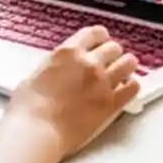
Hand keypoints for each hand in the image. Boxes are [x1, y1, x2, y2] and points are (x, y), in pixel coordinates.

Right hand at [0, 26, 139, 162]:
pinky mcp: (111, 104)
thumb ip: (57, 64)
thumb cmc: (29, 106)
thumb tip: (62, 66)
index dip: (100, 37)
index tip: (100, 42)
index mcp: (68, 51)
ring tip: (121, 73)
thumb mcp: (38, 72)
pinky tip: (125, 89)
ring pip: (129, 63)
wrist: (36, 130)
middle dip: (112, 53)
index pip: (95, 32)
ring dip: (125, 66)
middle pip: (114, 47)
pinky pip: (133, 87)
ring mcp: (102, 83)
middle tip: (109, 61)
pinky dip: (131, 86)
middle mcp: (89, 63)